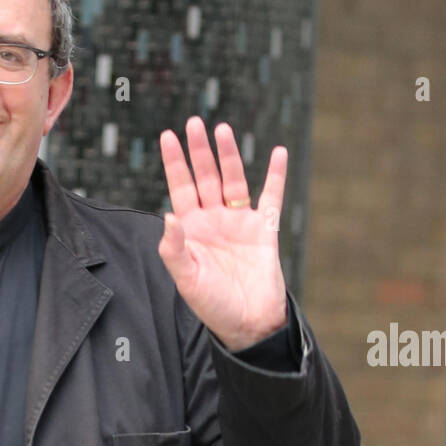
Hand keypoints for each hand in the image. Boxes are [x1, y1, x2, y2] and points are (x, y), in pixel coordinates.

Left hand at [157, 117, 288, 351]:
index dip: (175, 163)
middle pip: (205, 177)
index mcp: (191, 231)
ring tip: (222, 129)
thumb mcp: (187, 280)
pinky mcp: (265, 229)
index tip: (168, 135)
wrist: (249, 323)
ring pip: (233, 181)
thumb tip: (167, 216)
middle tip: (194, 122)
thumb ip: (174, 250)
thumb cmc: (213, 305)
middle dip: (199, 151)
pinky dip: (275, 175)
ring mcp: (240, 223)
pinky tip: (278, 152)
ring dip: (229, 156)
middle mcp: (214, 221)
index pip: (180, 189)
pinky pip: (271, 196)